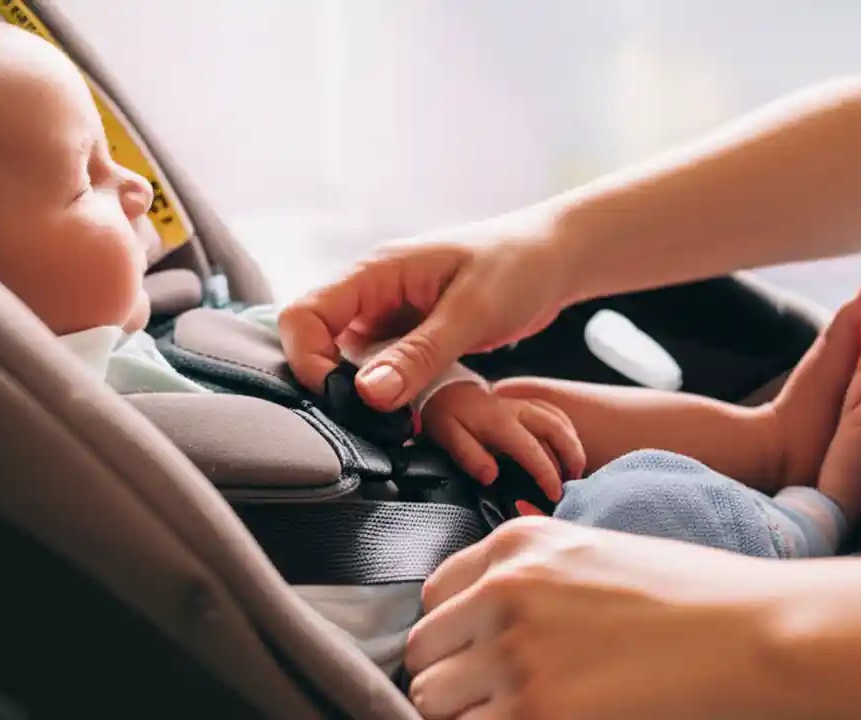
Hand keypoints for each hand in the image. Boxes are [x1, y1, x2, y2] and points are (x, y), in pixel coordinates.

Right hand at [278, 212, 574, 411]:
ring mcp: (389, 318)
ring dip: (365, 399)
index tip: (346, 400)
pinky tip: (415, 417)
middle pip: (317, 344)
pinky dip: (391, 398)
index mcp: (374, 273)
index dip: (310, 361)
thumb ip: (420, 354)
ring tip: (400, 426)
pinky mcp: (409, 340)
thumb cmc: (519, 266)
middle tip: (376, 423)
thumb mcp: (472, 312)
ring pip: (348, 365)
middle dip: (335, 387)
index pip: (304, 315)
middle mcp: (372, 295)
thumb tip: (368, 395)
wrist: (556, 259)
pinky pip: (381, 373)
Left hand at [404, 517, 785, 719]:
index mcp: (517, 545)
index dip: (455, 633)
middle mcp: (504, 592)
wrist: (751, 634)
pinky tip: (548, 719)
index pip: (432, 597)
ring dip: (469, 712)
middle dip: (454, 676)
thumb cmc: (691, 598)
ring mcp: (514, 654)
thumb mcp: (593, 556)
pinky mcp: (536, 713)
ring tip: (526, 708)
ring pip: (434, 700)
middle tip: (499, 693)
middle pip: (424, 652)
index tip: (476, 652)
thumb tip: (481, 624)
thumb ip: (529, 579)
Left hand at [421, 382, 585, 501]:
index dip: (547, 474)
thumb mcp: (448, 437)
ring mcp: (524, 403)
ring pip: (559, 419)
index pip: (532, 450)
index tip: (554, 494)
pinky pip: (554, 411)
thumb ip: (470, 457)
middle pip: (556, 429)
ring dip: (572, 443)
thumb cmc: (446, 416)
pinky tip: (568, 444)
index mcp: (500, 423)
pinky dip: (566, 428)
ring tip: (577, 468)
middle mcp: (518, 410)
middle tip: (576, 480)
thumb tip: (491, 477)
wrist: (443, 389)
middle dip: (571, 456)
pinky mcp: (526, 401)